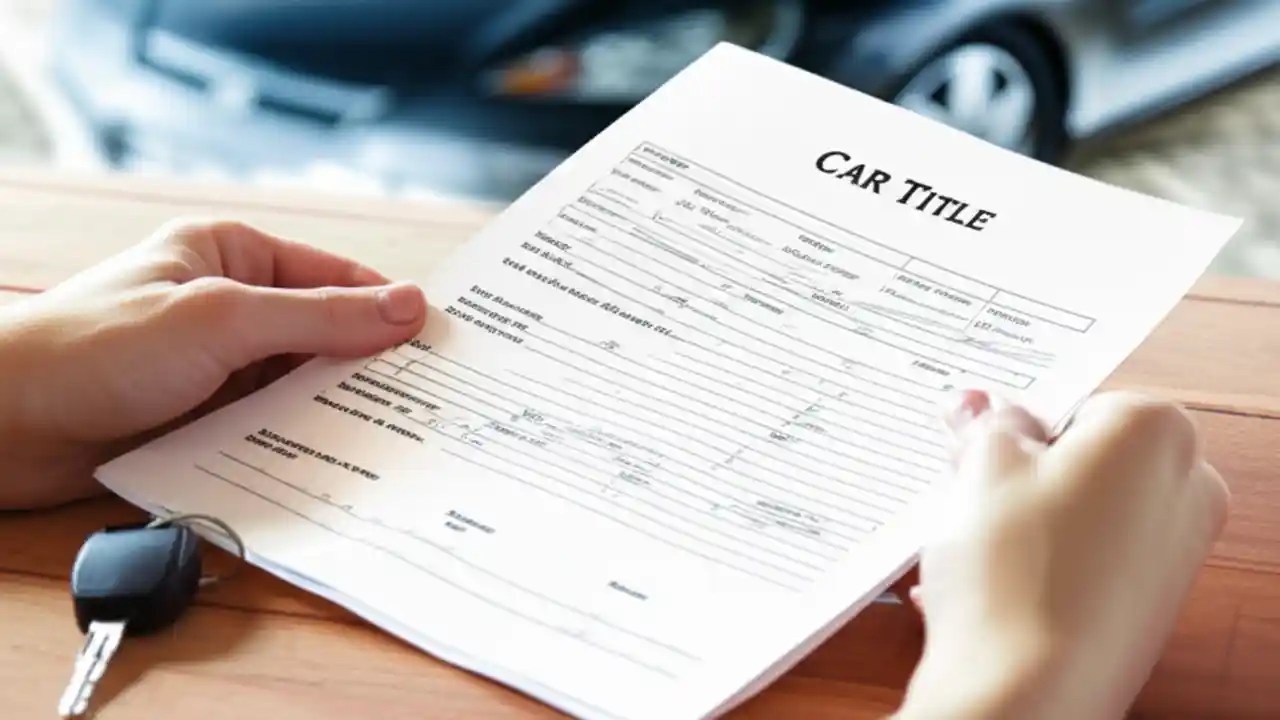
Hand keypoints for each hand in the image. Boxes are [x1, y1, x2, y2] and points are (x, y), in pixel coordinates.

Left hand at [0, 220, 426, 509]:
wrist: (0, 425)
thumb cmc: (91, 348)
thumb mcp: (220, 320)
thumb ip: (318, 316)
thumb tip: (408, 307)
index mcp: (232, 255)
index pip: (336, 276)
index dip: (389, 309)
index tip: (442, 346)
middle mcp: (229, 306)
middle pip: (324, 334)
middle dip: (368, 367)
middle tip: (430, 402)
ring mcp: (216, 365)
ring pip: (300, 386)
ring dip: (334, 411)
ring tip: (394, 440)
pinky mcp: (203, 417)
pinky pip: (271, 426)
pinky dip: (300, 442)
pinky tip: (335, 463)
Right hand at [896, 390, 1228, 718]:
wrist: (1025, 690)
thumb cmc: (1015, 573)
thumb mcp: (982, 467)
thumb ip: (983, 424)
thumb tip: (977, 405)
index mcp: (1156, 432)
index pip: (1072, 404)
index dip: (1014, 426)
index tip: (975, 443)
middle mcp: (1183, 490)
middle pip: (1082, 458)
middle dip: (1018, 472)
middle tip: (963, 488)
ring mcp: (1170, 555)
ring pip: (1077, 512)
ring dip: (1016, 521)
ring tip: (968, 546)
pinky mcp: (1143, 607)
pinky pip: (1079, 564)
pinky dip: (1031, 566)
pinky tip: (980, 586)